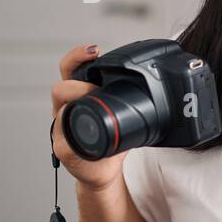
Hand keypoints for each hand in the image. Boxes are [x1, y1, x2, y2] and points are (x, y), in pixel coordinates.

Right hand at [50, 44, 128, 192]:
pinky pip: (63, 137)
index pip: (70, 70)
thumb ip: (131, 98)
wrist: (104, 171)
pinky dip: (73, 131)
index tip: (93, 50)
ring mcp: (61, 130)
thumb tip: (162, 83)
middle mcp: (65, 110)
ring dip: (76, 104)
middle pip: (60, 88)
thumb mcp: (123, 115)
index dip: (77, 57)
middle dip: (78, 84)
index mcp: (78, 97)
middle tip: (95, 86)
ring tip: (93, 102)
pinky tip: (87, 128)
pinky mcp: (63, 149)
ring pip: (59, 110)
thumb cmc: (112, 141)